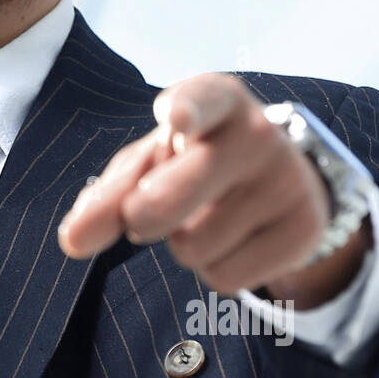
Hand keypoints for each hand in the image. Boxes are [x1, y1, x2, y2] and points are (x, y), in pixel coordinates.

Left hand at [56, 73, 369, 304]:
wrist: (283, 180)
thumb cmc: (196, 161)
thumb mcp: (153, 163)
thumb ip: (108, 196)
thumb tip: (72, 242)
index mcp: (216, 100)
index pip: (202, 100)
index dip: (186, 108)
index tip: (174, 118)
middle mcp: (258, 134)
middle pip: (175, 194)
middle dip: (145, 214)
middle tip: (141, 216)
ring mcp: (288, 182)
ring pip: (192, 247)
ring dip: (184, 243)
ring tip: (209, 215)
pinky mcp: (306, 229)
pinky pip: (224, 277)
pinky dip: (214, 268)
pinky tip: (235, 239)